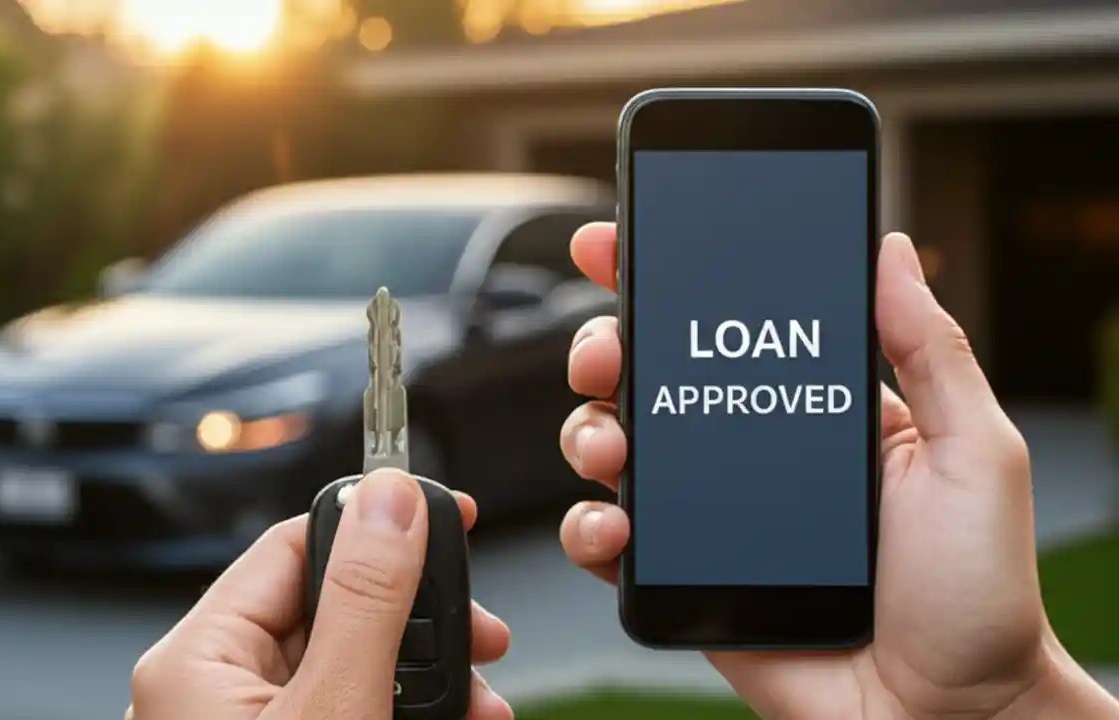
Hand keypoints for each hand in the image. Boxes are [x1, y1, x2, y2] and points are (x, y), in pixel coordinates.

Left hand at [130, 469, 512, 719]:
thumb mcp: (337, 708)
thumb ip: (366, 604)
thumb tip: (390, 501)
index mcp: (197, 659)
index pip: (295, 546)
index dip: (379, 525)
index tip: (447, 516)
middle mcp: (213, 688)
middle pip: (334, 608)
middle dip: (420, 620)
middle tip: (480, 633)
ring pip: (350, 664)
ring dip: (426, 676)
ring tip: (479, 701)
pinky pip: (346, 706)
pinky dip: (401, 709)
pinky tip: (453, 719)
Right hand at [558, 223, 1118, 718]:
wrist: (943, 716)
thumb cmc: (976, 594)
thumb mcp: (974, 453)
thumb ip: (930, 350)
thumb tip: (890, 251)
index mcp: (809, 407)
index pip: (726, 322)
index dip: (662, 276)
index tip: (616, 242)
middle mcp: (748, 452)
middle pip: (648, 375)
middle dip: (604, 346)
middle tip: (607, 353)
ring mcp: (708, 515)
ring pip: (611, 447)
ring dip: (586, 429)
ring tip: (610, 445)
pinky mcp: (680, 578)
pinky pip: (607, 539)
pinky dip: (588, 526)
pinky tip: (614, 528)